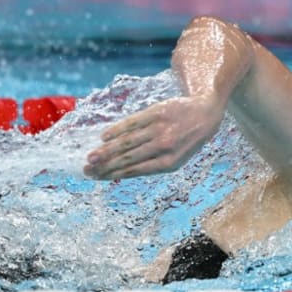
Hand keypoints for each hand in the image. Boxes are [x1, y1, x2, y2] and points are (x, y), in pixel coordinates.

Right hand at [83, 95, 224, 179]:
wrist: (206, 113)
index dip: (114, 174)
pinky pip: (132, 123)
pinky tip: (104, 137)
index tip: (97, 178)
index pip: (136, 170)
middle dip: (105, 165)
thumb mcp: (177, 157)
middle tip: (86, 169)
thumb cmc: (187, 140)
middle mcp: (164, 147)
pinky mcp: (156, 113)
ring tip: (90, 157)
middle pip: (128, 157)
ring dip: (106, 150)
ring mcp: (160, 129)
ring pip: (128, 142)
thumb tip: (121, 170)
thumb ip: (152, 164)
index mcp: (170, 163)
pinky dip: (117, 130)